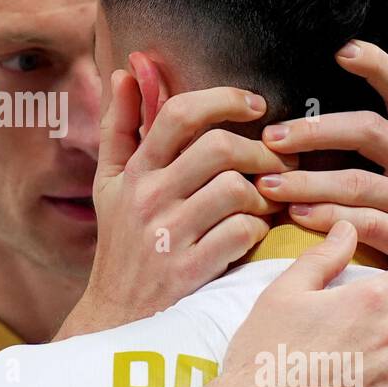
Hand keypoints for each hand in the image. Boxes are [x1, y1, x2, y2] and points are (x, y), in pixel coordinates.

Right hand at [57, 70, 291, 338]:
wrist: (115, 315)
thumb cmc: (121, 243)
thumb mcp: (109, 183)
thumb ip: (120, 125)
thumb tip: (126, 71)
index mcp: (133, 172)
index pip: (179, 114)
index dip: (225, 100)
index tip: (255, 105)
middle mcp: (147, 199)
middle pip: (219, 148)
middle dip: (260, 151)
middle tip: (278, 161)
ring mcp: (168, 236)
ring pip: (236, 190)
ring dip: (264, 194)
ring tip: (267, 201)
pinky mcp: (190, 270)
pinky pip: (243, 233)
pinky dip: (259, 229)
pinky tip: (257, 233)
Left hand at [254, 39, 387, 328]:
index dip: (379, 68)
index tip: (343, 50)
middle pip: (372, 133)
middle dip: (317, 131)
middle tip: (272, 136)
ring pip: (360, 184)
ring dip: (309, 182)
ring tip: (269, 183)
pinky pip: (367, 227)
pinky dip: (330, 220)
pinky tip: (298, 217)